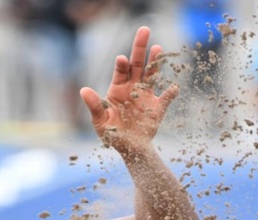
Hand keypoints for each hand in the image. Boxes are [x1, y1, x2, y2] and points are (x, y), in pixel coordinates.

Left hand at [80, 26, 178, 152]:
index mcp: (118, 89)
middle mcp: (133, 88)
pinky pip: (166, 98)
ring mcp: (146, 96)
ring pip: (152, 75)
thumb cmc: (112, 135)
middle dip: (140, 48)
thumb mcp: (100, 122)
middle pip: (137, 64)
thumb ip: (94, 106)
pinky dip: (171, 93)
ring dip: (155, 62)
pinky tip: (174, 88)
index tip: (121, 59)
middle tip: (144, 30)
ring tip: (158, 48)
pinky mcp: (158, 108)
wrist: (130, 149)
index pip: (121, 71)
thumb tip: (83, 90)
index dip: (121, 64)